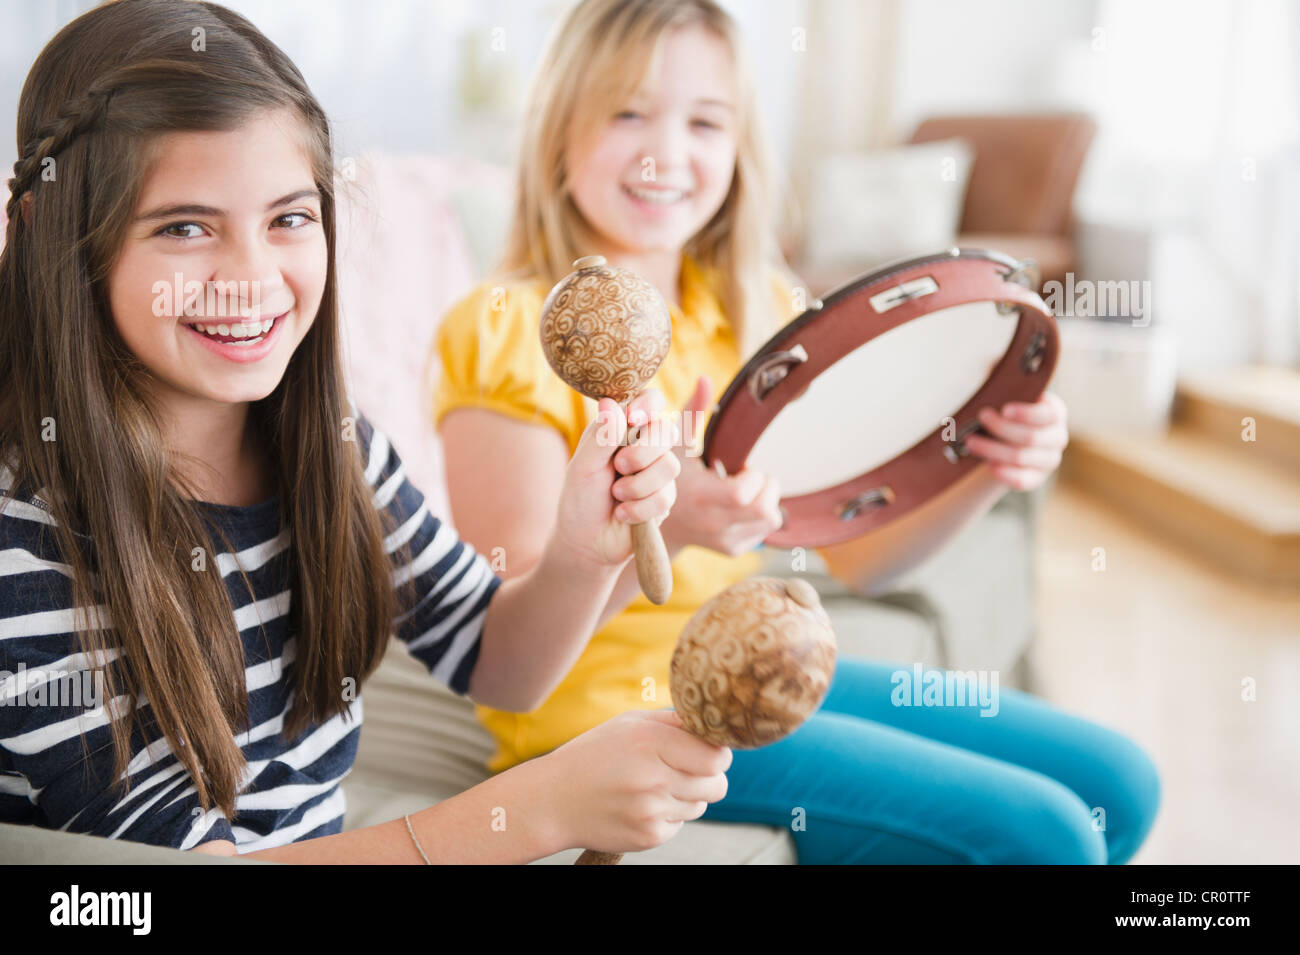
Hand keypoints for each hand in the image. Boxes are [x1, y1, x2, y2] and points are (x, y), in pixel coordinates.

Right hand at [532, 709, 730, 853]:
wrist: (553, 801)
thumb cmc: (594, 755)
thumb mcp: (629, 724)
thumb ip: (674, 723)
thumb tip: (714, 727)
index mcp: (651, 742)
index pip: (717, 757)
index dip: (718, 754)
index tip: (706, 751)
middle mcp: (653, 778)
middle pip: (718, 785)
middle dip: (710, 777)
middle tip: (687, 769)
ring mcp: (651, 812)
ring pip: (701, 805)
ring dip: (687, 796)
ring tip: (654, 786)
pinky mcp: (648, 837)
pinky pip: (680, 824)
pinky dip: (668, 814)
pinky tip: (641, 804)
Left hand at [550, 389, 680, 568]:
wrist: (586, 543)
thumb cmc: (579, 499)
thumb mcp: (583, 467)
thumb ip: (600, 438)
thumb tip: (611, 404)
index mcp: (621, 429)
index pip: (649, 402)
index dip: (649, 404)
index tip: (635, 417)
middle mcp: (643, 446)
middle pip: (666, 432)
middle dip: (642, 452)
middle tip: (619, 466)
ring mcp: (657, 473)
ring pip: (669, 466)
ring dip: (638, 485)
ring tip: (616, 496)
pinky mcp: (664, 499)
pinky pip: (666, 497)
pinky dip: (639, 508)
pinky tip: (622, 514)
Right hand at [659, 376, 782, 555]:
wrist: (652, 524)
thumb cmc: (664, 475)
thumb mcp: (673, 444)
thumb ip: (691, 412)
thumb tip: (704, 378)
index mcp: (704, 499)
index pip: (747, 495)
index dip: (755, 479)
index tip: (743, 468)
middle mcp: (716, 526)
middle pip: (766, 510)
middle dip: (767, 488)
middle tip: (750, 476)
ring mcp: (726, 541)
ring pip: (771, 521)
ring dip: (766, 500)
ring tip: (743, 489)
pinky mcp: (733, 549)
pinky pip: (764, 531)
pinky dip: (760, 515)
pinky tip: (738, 505)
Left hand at [965, 390, 1068, 490]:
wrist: (1009, 440)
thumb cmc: (1010, 414)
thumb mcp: (1012, 400)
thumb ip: (1006, 394)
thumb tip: (991, 389)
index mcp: (1055, 414)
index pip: (1048, 414)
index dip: (1026, 413)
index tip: (1005, 410)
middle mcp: (1057, 437)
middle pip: (1031, 437)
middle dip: (1001, 428)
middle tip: (980, 419)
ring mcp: (1049, 460)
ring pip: (1021, 457)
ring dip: (992, 449)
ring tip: (971, 442)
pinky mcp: (1036, 478)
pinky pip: (1022, 480)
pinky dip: (1004, 473)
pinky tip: (989, 465)